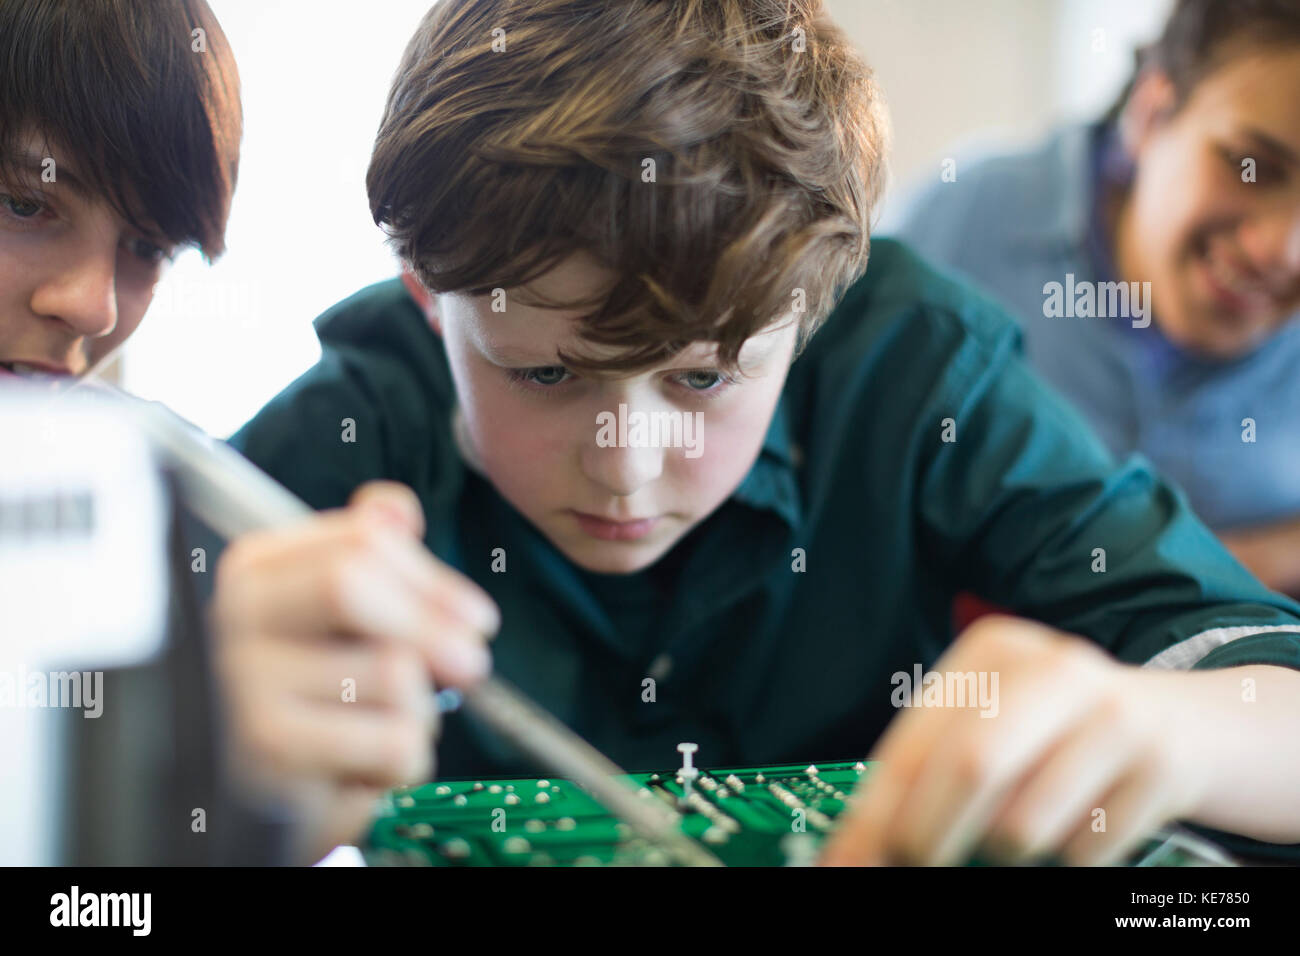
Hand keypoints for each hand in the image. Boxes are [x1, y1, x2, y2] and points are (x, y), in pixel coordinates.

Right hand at [209, 480, 499, 862]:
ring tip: (382, 731)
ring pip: (390, 674)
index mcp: (255, 573)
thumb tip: (397, 508)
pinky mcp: (269, 763)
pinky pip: (391, 743)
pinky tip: (369, 770)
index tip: (474, 617)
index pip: (358, 540)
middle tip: (471, 664)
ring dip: (418, 713)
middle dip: (433, 625)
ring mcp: (243, 694)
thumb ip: (363, 553)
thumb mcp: (331, 620)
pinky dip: (405, 765)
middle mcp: (234, 624)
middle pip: (353, 586)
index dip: (432, 579)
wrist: (255, 805)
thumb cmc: (308, 702)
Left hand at [819, 614, 1209, 865]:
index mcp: (991, 652)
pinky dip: (1064, 860)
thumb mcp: (995, 724)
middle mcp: (1053, 669)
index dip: (874, 815)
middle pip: (969, 768)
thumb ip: (931, 770)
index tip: (845, 863)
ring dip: (1004, 850)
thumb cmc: (1058, 736)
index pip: (912, 744)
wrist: (1188, 728)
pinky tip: (1080, 825)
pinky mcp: (1160, 768)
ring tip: (1020, 830)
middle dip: (926, 838)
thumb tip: (865, 844)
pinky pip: (1082, 852)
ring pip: (1022, 824)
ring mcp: (1113, 716)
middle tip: (909, 867)